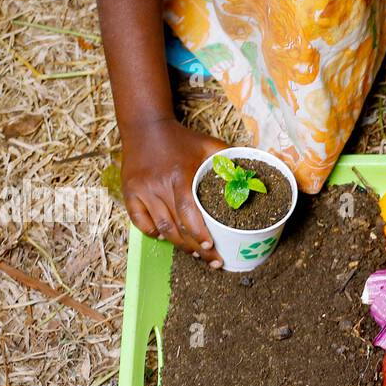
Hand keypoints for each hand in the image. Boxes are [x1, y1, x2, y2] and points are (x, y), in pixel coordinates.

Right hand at [120, 117, 226, 265]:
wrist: (145, 126)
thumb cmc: (182, 139)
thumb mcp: (209, 145)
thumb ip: (231, 161)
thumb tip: (255, 177)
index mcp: (180, 175)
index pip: (189, 211)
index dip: (199, 233)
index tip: (211, 247)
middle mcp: (158, 185)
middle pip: (176, 225)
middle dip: (195, 247)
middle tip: (211, 260)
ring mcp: (141, 190)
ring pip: (160, 227)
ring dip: (178, 244)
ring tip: (194, 253)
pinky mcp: (129, 193)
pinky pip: (140, 222)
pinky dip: (153, 232)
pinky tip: (166, 237)